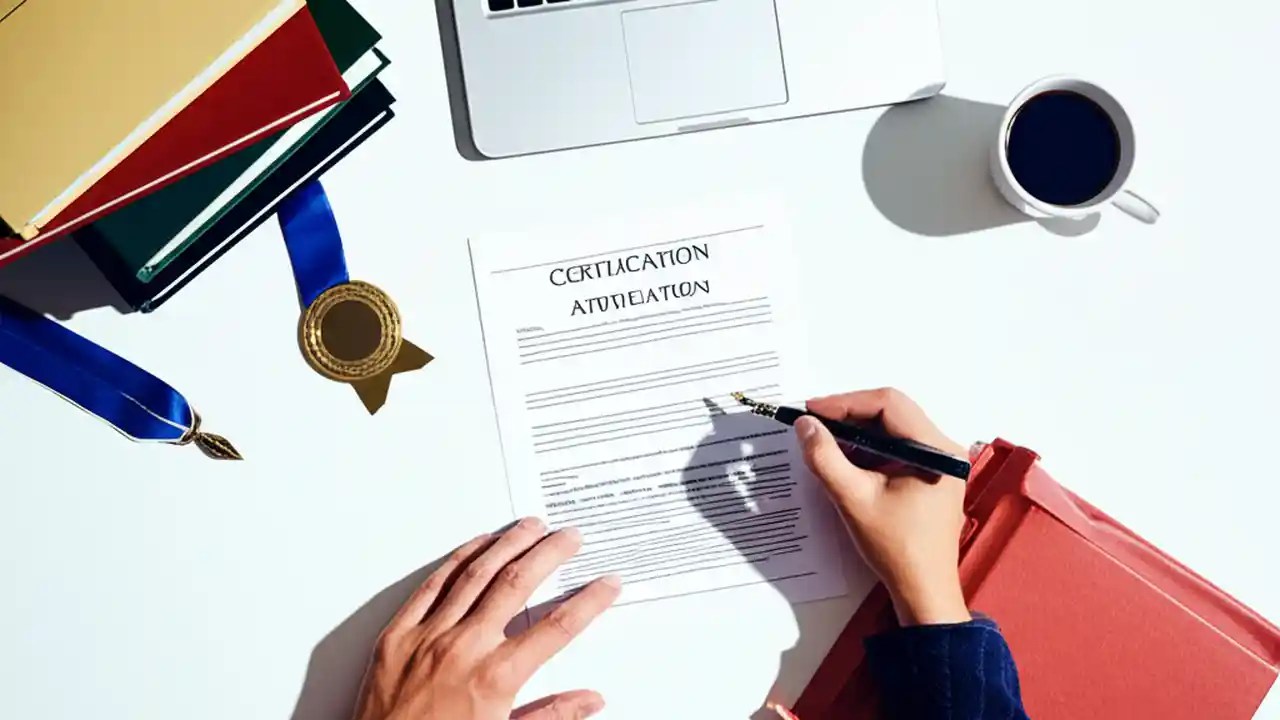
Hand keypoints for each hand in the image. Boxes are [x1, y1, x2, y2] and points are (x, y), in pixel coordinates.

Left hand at [354, 518, 620, 719]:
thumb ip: (551, 716)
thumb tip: (590, 700)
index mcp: (495, 678)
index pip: (557, 627)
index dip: (589, 601)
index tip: (607, 584)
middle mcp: (463, 649)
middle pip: (517, 584)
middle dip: (550, 554)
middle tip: (569, 537)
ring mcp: (427, 637)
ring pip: (476, 574)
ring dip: (508, 544)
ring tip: (530, 527)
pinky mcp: (396, 635)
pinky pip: (432, 586)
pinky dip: (458, 559)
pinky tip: (476, 545)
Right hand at [795, 388, 970, 626]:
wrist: (923, 589)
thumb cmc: (895, 548)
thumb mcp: (853, 499)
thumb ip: (826, 458)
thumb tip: (806, 425)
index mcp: (936, 450)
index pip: (888, 404)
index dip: (846, 403)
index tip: (812, 411)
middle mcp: (944, 449)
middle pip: (892, 412)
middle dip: (850, 414)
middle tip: (814, 423)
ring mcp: (940, 462)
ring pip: (893, 428)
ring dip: (858, 431)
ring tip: (825, 440)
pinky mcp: (931, 474)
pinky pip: (898, 447)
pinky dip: (870, 447)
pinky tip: (845, 458)